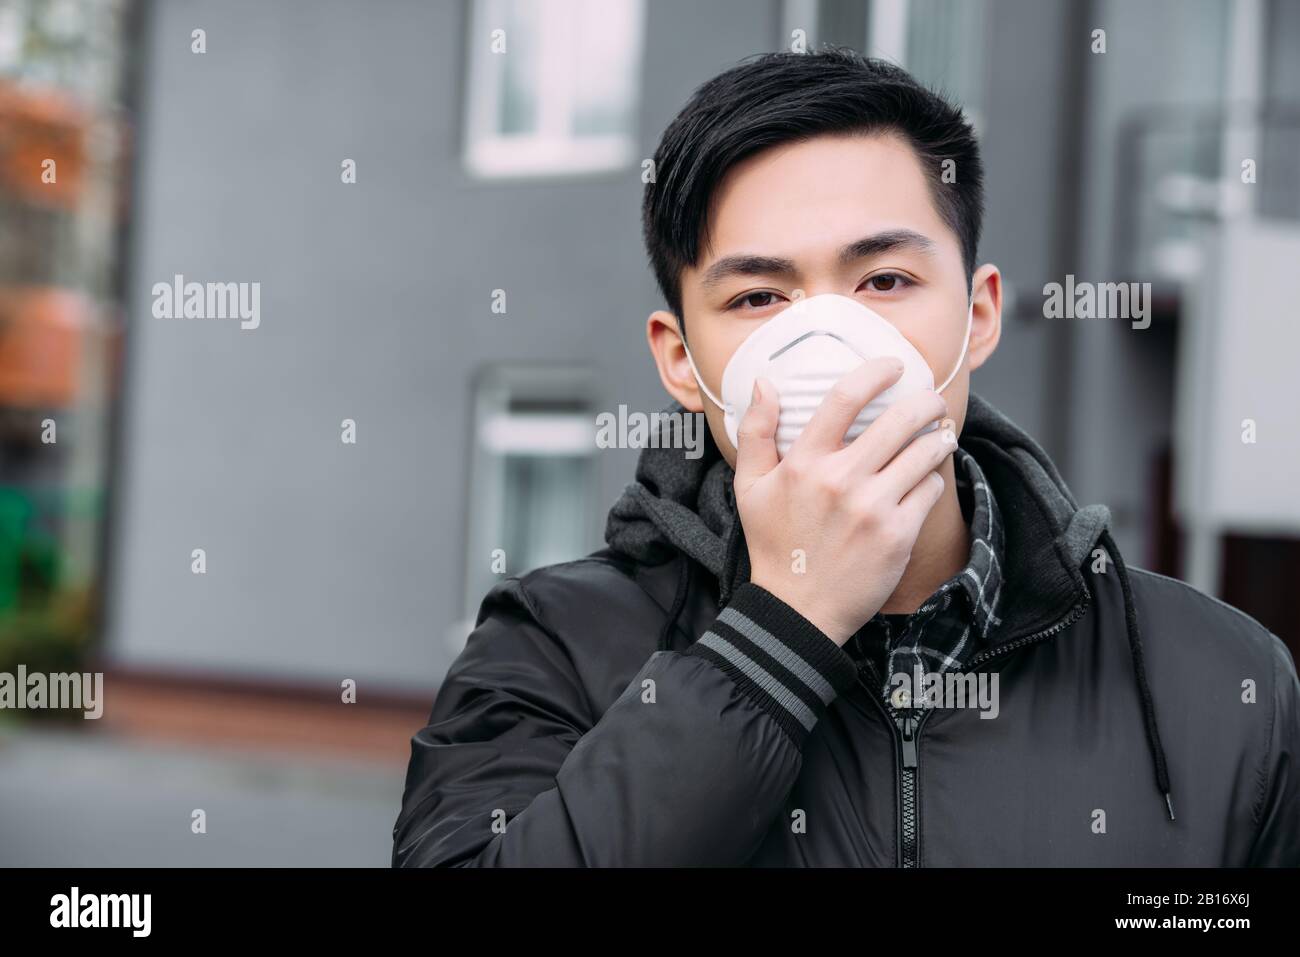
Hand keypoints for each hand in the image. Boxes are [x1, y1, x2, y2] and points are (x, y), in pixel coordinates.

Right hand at [733, 357, 955, 645]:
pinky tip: (923, 481)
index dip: (876, 372)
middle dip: (925, 402)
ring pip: (925, 451)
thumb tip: (765, 383)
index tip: (894, 365)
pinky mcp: (897, 535)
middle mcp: (839, 480)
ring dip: (937, 439)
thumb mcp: (749, 488)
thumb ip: (755, 432)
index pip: (844, 397)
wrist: (798, 611)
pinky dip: (931, 480)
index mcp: (802, 463)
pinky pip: (930, 489)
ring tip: (938, 437)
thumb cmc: (774, 546)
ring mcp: (871, 507)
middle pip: (900, 419)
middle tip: (930, 400)